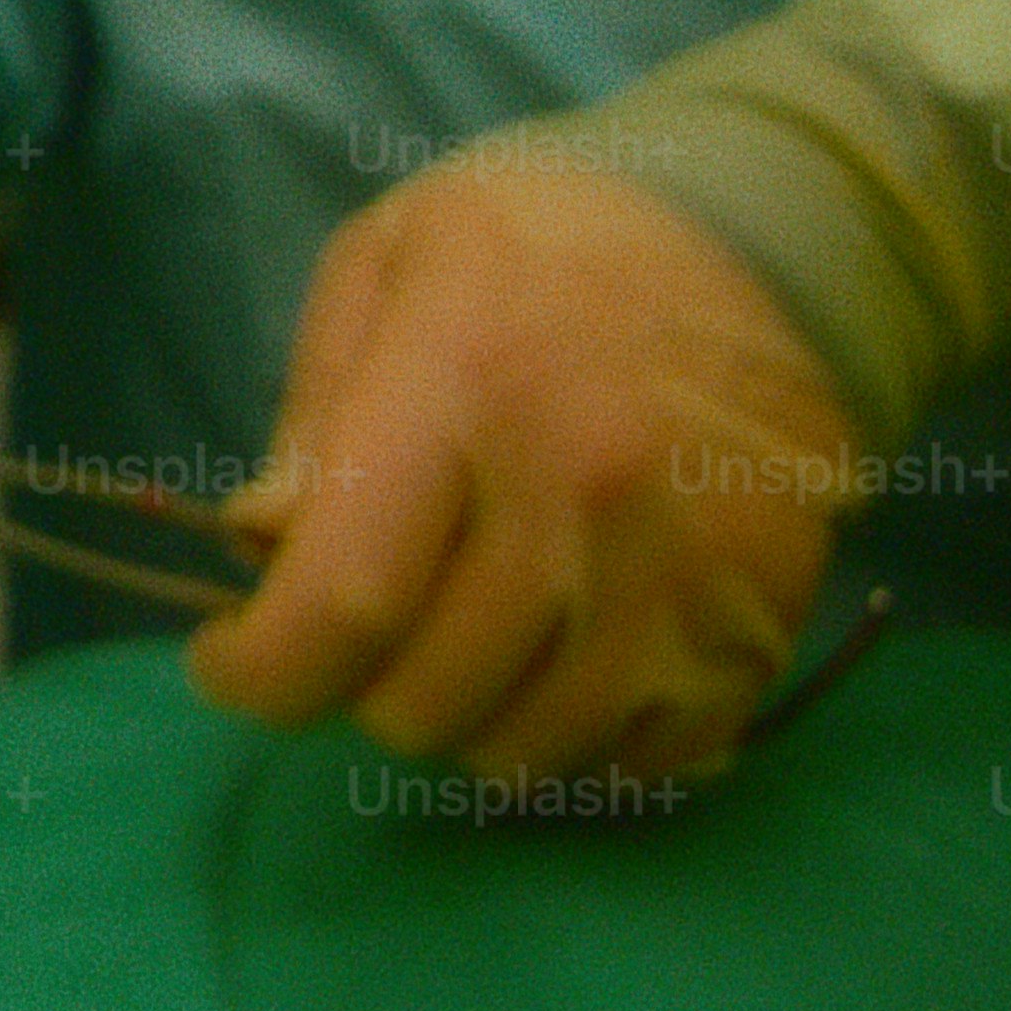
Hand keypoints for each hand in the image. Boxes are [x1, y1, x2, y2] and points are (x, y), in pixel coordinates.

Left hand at [187, 151, 859, 779]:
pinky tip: (558, 656)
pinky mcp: (756, 637)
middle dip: (355, 681)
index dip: (260, 670)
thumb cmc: (553, 242)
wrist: (780, 246)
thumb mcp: (392, 258)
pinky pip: (633, 767)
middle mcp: (583, 502)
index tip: (229, 661)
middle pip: (420, 702)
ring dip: (464, 717)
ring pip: (521, 754)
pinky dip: (574, 739)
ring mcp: (682, 584)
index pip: (343, 603)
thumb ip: (314, 408)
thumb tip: (261, 545)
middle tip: (364, 617)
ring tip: (460, 631)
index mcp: (470, 391)